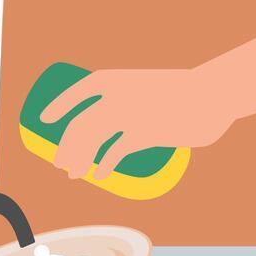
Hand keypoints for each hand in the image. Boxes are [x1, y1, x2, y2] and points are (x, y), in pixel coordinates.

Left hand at [42, 66, 239, 181]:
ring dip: (78, 160)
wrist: (210, 93)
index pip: (78, 91)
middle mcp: (115, 95)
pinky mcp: (143, 134)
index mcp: (114, 79)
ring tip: (72, 173)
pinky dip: (103, 166)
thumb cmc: (181, 91)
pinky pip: (114, 153)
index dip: (60, 105)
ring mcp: (128, 114)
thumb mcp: (146, 87)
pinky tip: (99, 175)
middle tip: (59, 162)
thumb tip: (109, 122)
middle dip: (66, 146)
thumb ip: (126, 100)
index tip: (45, 119)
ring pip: (91, 140)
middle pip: (80, 124)